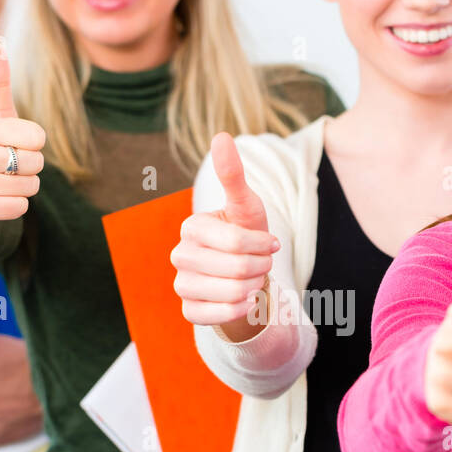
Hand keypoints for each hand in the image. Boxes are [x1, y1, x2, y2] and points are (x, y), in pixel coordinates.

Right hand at [0, 37, 45, 224]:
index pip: (38, 138)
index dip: (34, 143)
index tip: (15, 142)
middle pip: (36, 163)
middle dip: (30, 166)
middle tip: (8, 164)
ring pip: (30, 186)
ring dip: (24, 186)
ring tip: (2, 180)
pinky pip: (20, 208)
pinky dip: (16, 205)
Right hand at [170, 132, 280, 340]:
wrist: (244, 275)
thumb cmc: (246, 235)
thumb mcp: (246, 206)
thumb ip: (233, 174)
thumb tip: (221, 135)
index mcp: (192, 226)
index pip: (235, 241)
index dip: (262, 245)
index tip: (272, 245)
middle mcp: (179, 254)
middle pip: (236, 269)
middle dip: (261, 268)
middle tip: (263, 264)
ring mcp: (180, 283)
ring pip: (231, 293)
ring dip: (254, 287)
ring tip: (254, 280)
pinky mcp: (188, 310)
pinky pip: (219, 315)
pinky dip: (240, 309)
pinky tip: (246, 300)